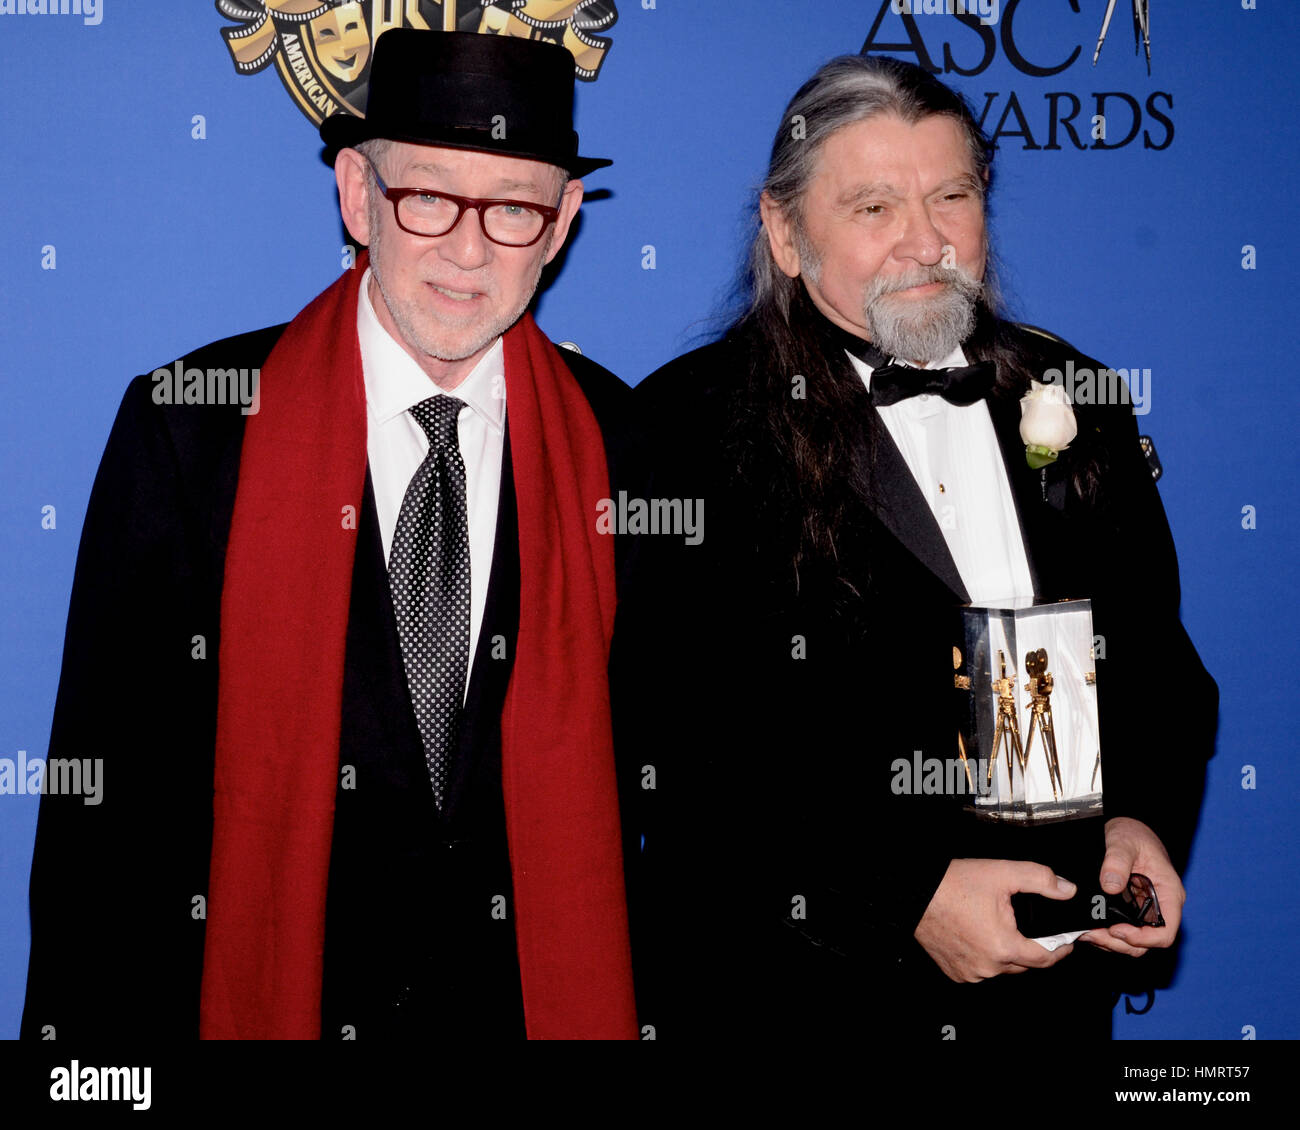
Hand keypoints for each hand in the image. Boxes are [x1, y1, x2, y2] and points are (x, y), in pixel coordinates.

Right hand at [914, 858, 1078, 982]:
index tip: (1066, 941)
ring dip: (1006, 953)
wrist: (915, 893)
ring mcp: (970, 972)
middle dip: (1032, 948)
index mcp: (1004, 946)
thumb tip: (1067, 890)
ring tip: (999, 927)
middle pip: (1024, 964)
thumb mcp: (1002, 873)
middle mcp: (988, 966)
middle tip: (1027, 926)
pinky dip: (985, 957)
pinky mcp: (955, 973)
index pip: (1046, 958)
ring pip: (1002, 968)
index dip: (1061, 948)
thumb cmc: (953, 884)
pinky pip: (981, 970)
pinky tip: (979, 936)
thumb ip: (1041, 879)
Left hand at [1079, 816, 1183, 955]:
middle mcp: (1160, 907)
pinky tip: (1089, 927)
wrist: (1124, 829)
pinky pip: (1122, 931)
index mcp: (1169, 893)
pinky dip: (1106, 934)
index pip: (1166, 932)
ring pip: (1133, 942)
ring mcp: (1144, 910)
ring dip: (1111, 942)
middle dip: (1121, 943)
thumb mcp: (1124, 841)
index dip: (1143, 939)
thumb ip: (1117, 861)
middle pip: (1147, 943)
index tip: (1117, 931)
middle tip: (1093, 934)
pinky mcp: (1129, 910)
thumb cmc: (1132, 832)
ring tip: (1087, 932)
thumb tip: (1110, 886)